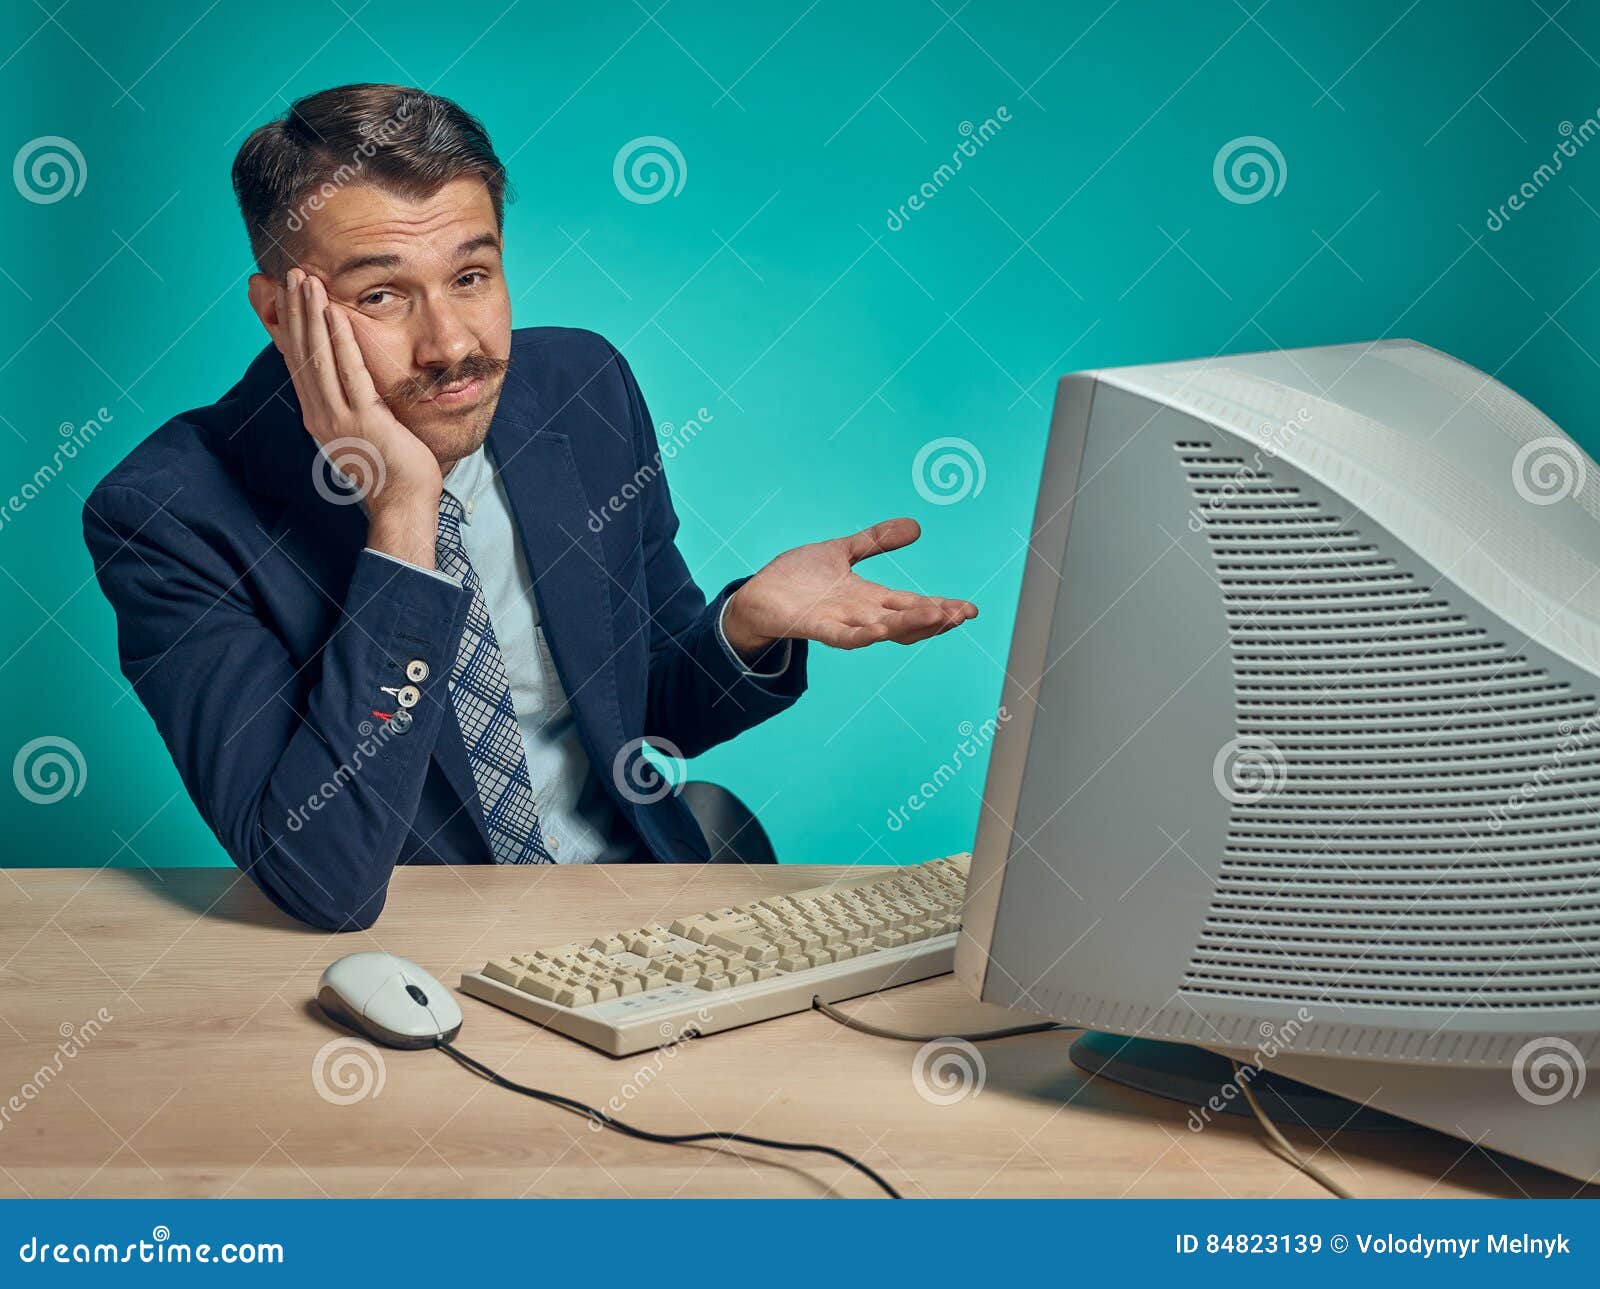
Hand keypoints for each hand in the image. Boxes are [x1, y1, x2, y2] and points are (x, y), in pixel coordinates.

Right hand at [278, 267, 442, 566]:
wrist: (402, 505)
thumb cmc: (391, 469)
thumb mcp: (363, 429)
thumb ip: (351, 403)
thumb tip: (347, 381)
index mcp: (318, 415)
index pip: (296, 361)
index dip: (287, 325)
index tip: (280, 294)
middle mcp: (320, 414)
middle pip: (301, 352)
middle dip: (294, 309)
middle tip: (289, 273)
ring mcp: (338, 418)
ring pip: (318, 356)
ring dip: (311, 314)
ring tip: (305, 279)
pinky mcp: (363, 421)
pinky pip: (349, 372)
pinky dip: (341, 340)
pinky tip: (334, 312)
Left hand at [722, 517, 976, 654]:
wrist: (758, 594)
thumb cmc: (798, 578)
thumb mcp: (842, 551)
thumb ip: (876, 541)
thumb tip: (917, 527)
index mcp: (870, 598)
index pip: (912, 604)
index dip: (941, 607)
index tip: (970, 608)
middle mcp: (860, 615)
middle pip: (905, 620)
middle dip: (935, 618)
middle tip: (963, 614)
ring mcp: (840, 623)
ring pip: (882, 630)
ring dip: (909, 625)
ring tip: (937, 616)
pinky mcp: (815, 627)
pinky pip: (843, 636)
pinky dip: (863, 636)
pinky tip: (881, 630)